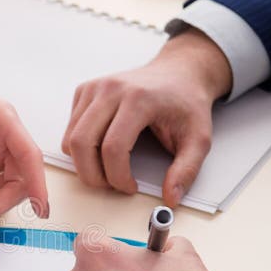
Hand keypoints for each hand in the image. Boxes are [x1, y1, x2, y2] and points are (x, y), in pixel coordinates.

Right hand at [61, 28, 232, 206]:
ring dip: (84, 164)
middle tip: (111, 185)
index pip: (113, 148)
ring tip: (107, 169)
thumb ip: (187, 170)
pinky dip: (80, 148)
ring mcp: (94, 88)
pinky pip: (70, 130)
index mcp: (139, 99)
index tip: (131, 186)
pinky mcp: (84, 91)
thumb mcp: (199, 138)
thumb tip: (171, 198)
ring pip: (71, 139)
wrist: (179, 72)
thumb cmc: (186, 102)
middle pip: (82, 144)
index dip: (118, 177)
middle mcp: (111, 90)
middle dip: (93, 176)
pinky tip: (101, 148)